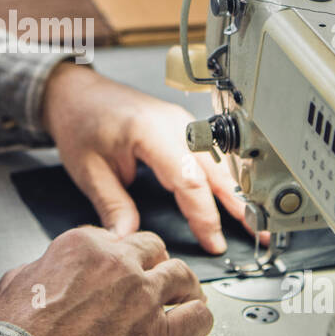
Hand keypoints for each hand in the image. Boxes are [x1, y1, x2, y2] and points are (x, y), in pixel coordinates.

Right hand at [0, 226, 210, 335]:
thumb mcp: (15, 282)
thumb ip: (39, 267)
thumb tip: (42, 270)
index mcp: (84, 247)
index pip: (115, 239)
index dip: (120, 256)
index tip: (122, 268)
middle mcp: (119, 265)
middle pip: (153, 250)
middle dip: (155, 263)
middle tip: (157, 278)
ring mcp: (144, 299)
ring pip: (182, 276)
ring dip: (185, 286)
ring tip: (186, 297)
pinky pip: (197, 318)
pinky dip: (199, 319)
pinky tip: (194, 324)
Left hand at [40, 62, 264, 253]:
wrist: (75, 93)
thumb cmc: (80, 123)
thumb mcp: (89, 171)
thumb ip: (113, 206)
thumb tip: (129, 240)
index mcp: (150, 131)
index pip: (188, 180)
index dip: (204, 215)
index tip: (214, 242)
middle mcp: (174, 123)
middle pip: (214, 169)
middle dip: (238, 205)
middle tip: (259, 233)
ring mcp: (182, 122)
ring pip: (219, 161)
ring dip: (238, 192)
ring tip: (256, 221)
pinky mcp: (184, 127)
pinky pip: (211, 155)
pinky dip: (226, 178)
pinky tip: (237, 198)